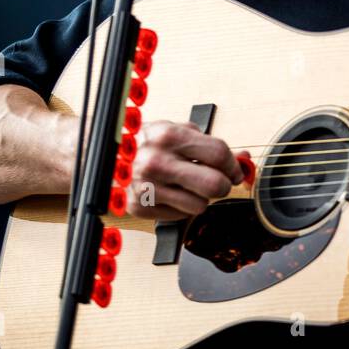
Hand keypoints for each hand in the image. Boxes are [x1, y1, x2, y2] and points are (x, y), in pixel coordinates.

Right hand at [126, 120, 249, 219]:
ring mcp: (147, 186)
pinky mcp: (140, 207)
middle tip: (218, 183)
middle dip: (223, 186)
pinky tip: (170, 193)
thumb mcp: (177, 132)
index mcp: (169, 136)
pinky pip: (179, 216)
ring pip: (200, 206)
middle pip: (214, 184)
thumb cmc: (147, 143)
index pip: (218, 154)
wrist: (104, 156)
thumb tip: (244, 158)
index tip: (235, 171)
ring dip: (200, 198)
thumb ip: (210, 144)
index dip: (233, 165)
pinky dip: (180, 207)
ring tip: (187, 186)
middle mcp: (157, 161)